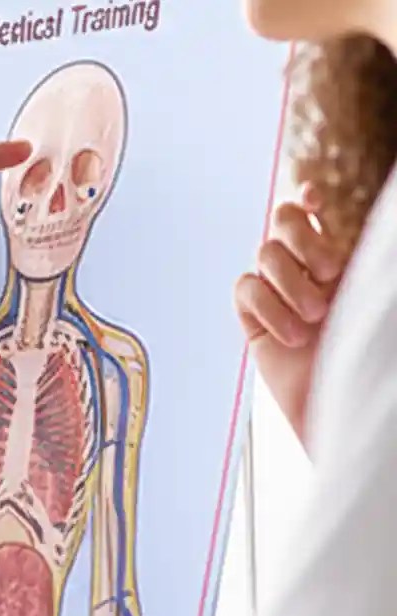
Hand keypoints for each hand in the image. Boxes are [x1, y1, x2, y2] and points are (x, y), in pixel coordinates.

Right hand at [235, 185, 350, 444]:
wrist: (343, 410)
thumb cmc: (373, 358)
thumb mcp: (378, 298)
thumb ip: (369, 261)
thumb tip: (339, 211)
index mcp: (346, 256)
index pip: (322, 211)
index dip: (313, 197)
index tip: (318, 198)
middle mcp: (309, 269)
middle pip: (284, 219)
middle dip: (302, 238)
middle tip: (330, 272)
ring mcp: (278, 292)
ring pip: (264, 252)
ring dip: (290, 280)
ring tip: (317, 316)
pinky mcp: (254, 318)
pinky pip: (245, 289)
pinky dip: (268, 307)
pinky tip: (291, 335)